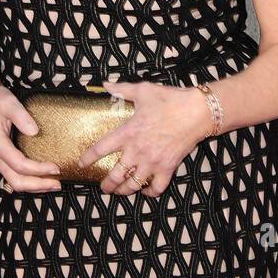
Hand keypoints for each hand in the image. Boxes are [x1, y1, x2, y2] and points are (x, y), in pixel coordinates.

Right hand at [0, 78, 61, 192]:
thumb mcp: (9, 103)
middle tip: (57, 184)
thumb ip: (21, 116)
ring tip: (52, 184)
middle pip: (16, 181)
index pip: (20, 165)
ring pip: (14, 182)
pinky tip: (41, 177)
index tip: (55, 167)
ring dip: (34, 186)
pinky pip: (14, 176)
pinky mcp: (0, 158)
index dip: (39, 170)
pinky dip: (29, 180)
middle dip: (38, 185)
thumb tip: (35, 132)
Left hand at [78, 80, 206, 196]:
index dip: (88, 158)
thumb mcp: (143, 90)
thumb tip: (106, 84)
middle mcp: (137, 150)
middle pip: (115, 175)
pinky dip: (149, 192)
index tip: (81, 164)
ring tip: (119, 191)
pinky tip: (145, 189)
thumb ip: (122, 89)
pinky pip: (156, 188)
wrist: (196, 112)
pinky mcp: (167, 168)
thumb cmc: (170, 100)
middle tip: (103, 187)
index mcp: (128, 132)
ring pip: (132, 185)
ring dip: (123, 191)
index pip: (100, 149)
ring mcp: (152, 162)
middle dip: (106, 184)